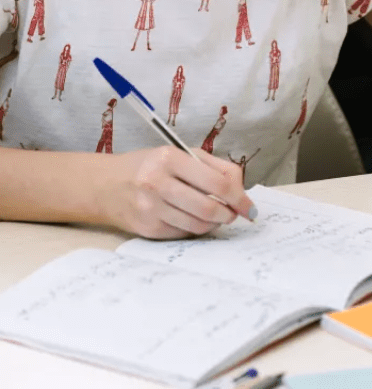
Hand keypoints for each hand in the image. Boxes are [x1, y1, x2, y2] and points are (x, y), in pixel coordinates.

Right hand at [103, 147, 256, 238]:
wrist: (106, 185)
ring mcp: (150, 208)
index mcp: (170, 159)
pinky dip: (195, 228)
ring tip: (215, 215)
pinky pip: (183, 233)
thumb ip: (216, 167)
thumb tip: (241, 192)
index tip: (249, 207)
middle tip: (233, 214)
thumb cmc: (151, 166)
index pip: (218, 183)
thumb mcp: (181, 154)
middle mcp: (157, 183)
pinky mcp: (147, 228)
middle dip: (229, 214)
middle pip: (210, 208)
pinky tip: (191, 218)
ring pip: (198, 225)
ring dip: (214, 223)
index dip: (239, 198)